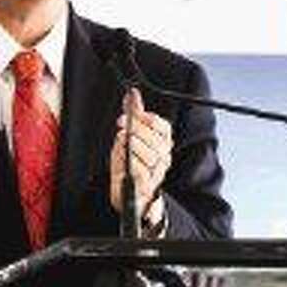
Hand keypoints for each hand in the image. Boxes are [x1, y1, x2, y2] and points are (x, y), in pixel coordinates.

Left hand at [109, 88, 172, 225]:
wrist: (131, 192)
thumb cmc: (132, 161)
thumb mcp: (131, 135)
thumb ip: (134, 115)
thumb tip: (132, 93)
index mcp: (162, 143)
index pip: (163, 128)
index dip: (150, 120)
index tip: (134, 114)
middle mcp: (163, 157)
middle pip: (157, 141)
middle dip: (139, 130)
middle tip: (123, 124)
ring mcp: (156, 173)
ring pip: (151, 156)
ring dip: (135, 145)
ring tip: (123, 139)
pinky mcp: (146, 186)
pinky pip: (142, 173)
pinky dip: (133, 162)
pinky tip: (124, 156)